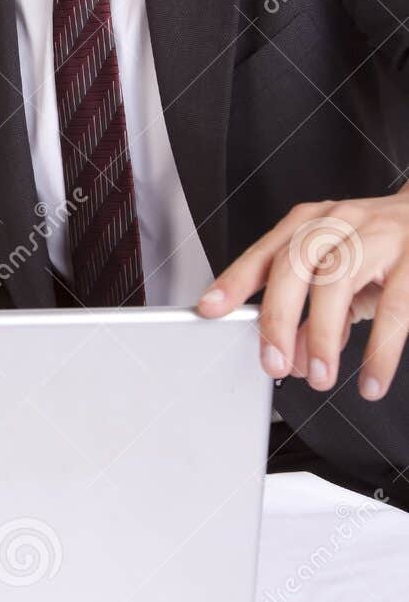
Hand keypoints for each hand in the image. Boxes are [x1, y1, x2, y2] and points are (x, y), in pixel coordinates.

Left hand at [194, 196, 408, 400]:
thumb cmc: (381, 246)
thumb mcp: (340, 273)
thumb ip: (312, 313)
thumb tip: (292, 356)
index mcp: (311, 223)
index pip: (265, 252)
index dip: (235, 280)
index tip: (211, 309)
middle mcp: (339, 222)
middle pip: (294, 264)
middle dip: (278, 318)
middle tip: (274, 362)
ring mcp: (378, 235)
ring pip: (337, 281)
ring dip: (323, 336)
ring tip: (321, 377)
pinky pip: (394, 308)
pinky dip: (379, 351)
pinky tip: (370, 378)